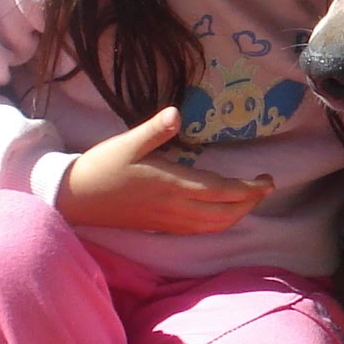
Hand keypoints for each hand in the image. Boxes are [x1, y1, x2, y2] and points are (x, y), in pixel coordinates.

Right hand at [56, 107, 274, 233]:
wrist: (76, 200)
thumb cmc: (102, 167)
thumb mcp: (127, 142)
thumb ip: (155, 129)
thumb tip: (176, 112)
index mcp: (173, 185)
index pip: (222, 191)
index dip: (250, 189)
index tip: (268, 180)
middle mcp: (177, 207)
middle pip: (226, 213)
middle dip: (251, 202)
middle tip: (265, 185)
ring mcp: (171, 221)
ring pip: (215, 225)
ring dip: (238, 214)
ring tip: (250, 198)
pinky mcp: (163, 227)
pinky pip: (201, 231)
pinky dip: (220, 223)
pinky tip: (224, 213)